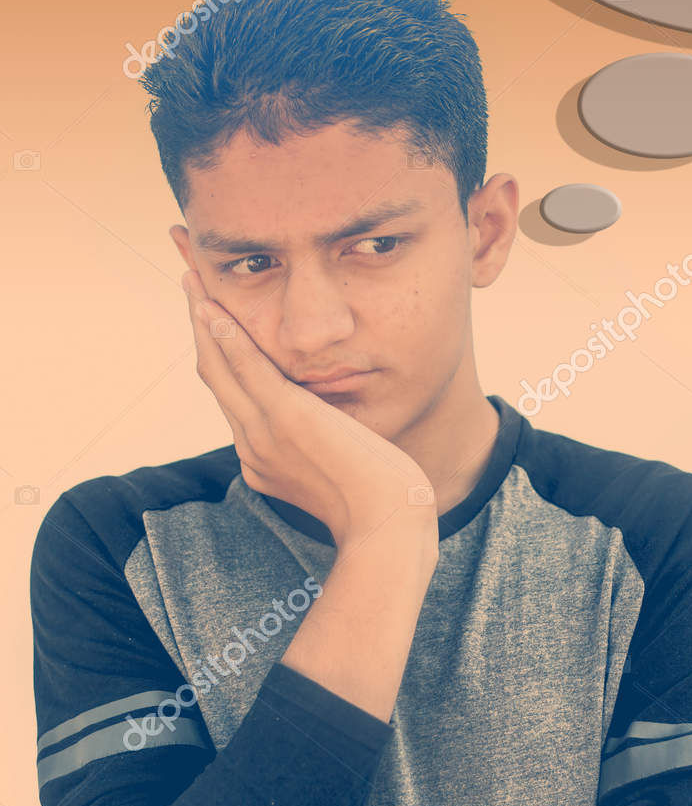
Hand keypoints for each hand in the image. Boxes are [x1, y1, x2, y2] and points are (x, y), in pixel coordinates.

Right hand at [181, 266, 437, 550]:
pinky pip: (247, 368)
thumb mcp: (341, 468)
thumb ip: (323, 447)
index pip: (231, 396)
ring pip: (220, 367)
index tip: (211, 320)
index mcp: (263, 458)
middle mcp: (253, 446)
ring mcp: (265, 433)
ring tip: (191, 280)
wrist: (389, 524)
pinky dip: (226, 337)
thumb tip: (330, 430)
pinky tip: (214, 308)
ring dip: (203, 319)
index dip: (217, 354)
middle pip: (215, 376)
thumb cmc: (379, 501)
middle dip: (199, 326)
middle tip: (188, 282)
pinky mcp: (287, 418)